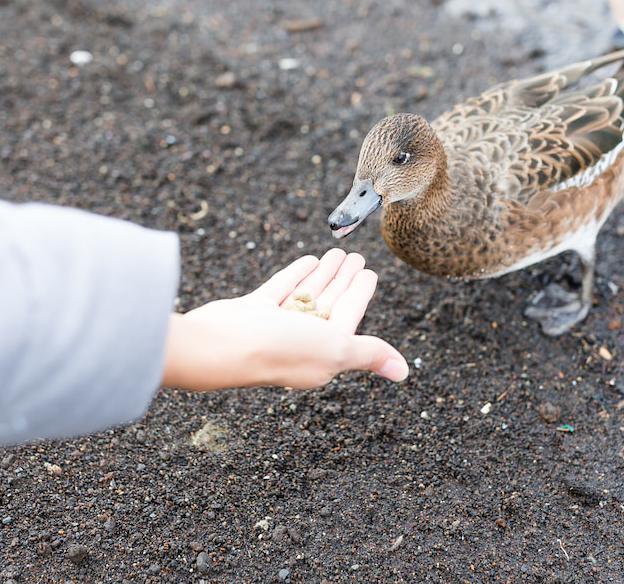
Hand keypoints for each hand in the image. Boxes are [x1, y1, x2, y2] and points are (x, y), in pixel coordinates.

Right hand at [161, 249, 407, 390]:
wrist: (220, 345)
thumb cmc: (280, 349)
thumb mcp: (335, 349)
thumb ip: (369, 354)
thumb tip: (403, 372)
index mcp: (323, 354)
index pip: (349, 317)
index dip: (361, 294)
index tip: (370, 272)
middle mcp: (300, 342)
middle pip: (329, 304)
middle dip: (344, 280)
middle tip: (356, 255)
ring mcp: (274, 326)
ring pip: (306, 295)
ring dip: (324, 274)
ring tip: (336, 252)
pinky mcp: (252, 311)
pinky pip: (280, 289)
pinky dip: (296, 275)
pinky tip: (308, 260)